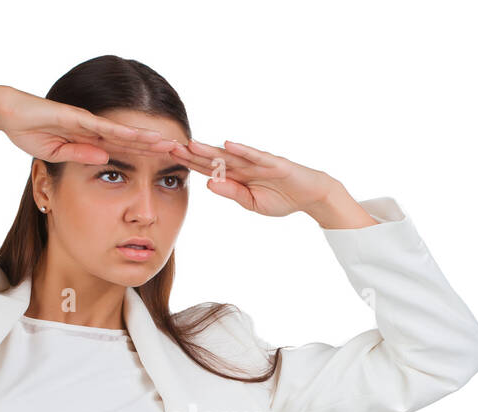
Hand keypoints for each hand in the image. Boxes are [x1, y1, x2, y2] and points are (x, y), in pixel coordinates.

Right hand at [0, 85, 181, 163]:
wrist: (9, 114)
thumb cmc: (30, 132)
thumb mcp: (59, 154)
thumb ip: (82, 156)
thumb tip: (105, 161)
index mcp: (90, 140)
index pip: (124, 149)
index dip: (145, 155)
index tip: (165, 163)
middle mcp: (94, 129)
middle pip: (131, 139)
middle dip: (155, 147)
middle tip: (180, 153)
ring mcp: (87, 122)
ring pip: (124, 132)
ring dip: (147, 138)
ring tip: (170, 144)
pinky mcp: (77, 119)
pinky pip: (104, 127)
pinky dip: (122, 133)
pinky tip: (140, 136)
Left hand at [167, 139, 338, 217]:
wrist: (311, 195)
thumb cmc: (282, 198)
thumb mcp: (251, 202)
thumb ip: (231, 192)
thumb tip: (207, 183)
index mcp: (236, 175)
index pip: (208, 168)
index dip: (189, 163)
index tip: (167, 158)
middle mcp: (243, 165)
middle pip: (213, 158)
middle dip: (191, 153)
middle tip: (167, 146)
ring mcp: (257, 162)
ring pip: (229, 155)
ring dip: (210, 150)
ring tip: (191, 144)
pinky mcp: (273, 162)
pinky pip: (255, 155)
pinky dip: (242, 150)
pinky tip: (227, 145)